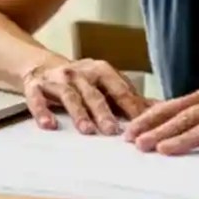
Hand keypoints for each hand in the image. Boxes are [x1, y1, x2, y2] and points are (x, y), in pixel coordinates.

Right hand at [22, 58, 150, 134]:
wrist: (41, 66)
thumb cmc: (81, 81)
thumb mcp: (105, 84)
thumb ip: (129, 97)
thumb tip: (162, 109)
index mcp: (101, 71)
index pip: (120, 90)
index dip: (131, 107)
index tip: (143, 124)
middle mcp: (80, 73)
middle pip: (95, 94)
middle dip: (104, 112)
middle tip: (114, 132)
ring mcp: (57, 80)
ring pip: (70, 97)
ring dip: (79, 114)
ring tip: (87, 131)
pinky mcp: (35, 87)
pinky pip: (38, 99)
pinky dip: (42, 111)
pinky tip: (48, 125)